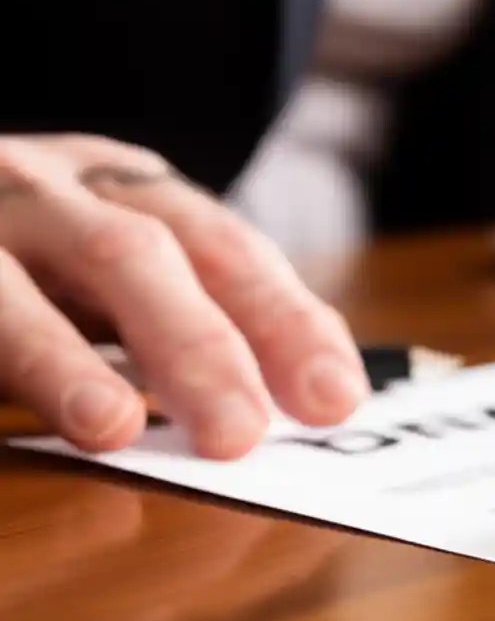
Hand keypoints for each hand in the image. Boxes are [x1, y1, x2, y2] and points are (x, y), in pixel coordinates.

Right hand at [0, 135, 368, 458]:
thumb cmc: (28, 252)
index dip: (284, 318)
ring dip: (57, 358)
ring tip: (109, 427)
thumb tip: (309, 397)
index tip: (335, 395)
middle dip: (195, 344)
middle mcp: (45, 188)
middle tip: (240, 433)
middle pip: (134, 254)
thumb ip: (188, 318)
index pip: (226, 247)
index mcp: (124, 187)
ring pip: (4, 284)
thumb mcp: (113, 267)